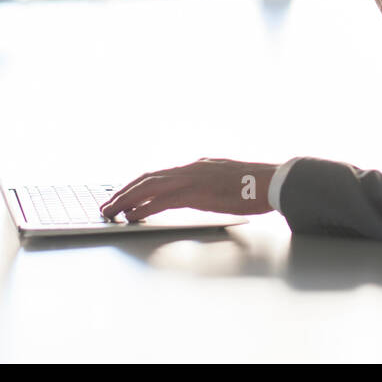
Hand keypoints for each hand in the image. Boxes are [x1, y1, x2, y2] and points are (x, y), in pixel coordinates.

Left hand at [100, 159, 278, 221]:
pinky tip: (133, 215)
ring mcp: (193, 178)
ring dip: (127, 198)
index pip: (159, 175)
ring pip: (150, 186)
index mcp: (197, 166)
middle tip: (107, 205)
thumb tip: (195, 195)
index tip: (121, 195)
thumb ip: (207, 186)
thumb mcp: (226, 182)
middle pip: (148, 178)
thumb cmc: (256, 186)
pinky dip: (145, 207)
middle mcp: (191, 168)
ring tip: (111, 210)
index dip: (137, 185)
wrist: (274, 181)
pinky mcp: (198, 192)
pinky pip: (164, 200)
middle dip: (124, 191)